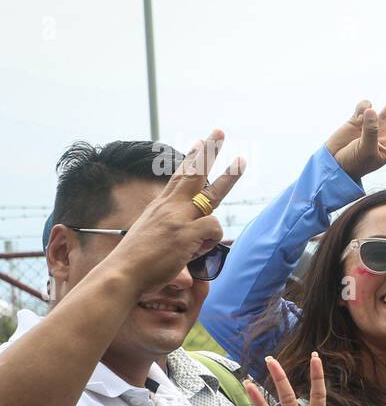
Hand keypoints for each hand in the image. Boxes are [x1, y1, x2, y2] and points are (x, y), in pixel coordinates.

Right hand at [112, 130, 242, 291]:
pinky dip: (212, 240)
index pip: (179, 177)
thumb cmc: (137, 264)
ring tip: (242, 161)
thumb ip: (174, 235)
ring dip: (229, 178)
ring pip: (211, 193)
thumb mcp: (155, 239)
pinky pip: (213, 228)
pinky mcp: (185, 234)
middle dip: (209, 151)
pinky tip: (201, 249)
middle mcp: (170, 207)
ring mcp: (178, 218)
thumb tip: (193, 245)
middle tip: (220, 131)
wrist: (122, 274)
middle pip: (194, 173)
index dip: (192, 160)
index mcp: (161, 207)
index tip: (200, 142)